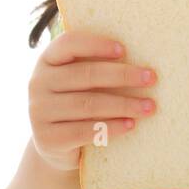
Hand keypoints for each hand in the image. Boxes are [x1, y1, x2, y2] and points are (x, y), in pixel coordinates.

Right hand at [29, 30, 158, 171]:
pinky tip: (130, 124)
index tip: (124, 50)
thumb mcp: (81, 81)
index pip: (69, 44)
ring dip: (123, 104)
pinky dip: (111, 127)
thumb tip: (140, 62)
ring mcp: (39, 111)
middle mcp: (38, 83)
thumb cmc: (78, 101)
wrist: (57, 144)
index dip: (96, 45)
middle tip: (151, 78)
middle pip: (85, 75)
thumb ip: (97, 66)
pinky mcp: (47, 139)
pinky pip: (84, 131)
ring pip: (88, 104)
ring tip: (148, 106)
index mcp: (47, 60)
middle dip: (122, 75)